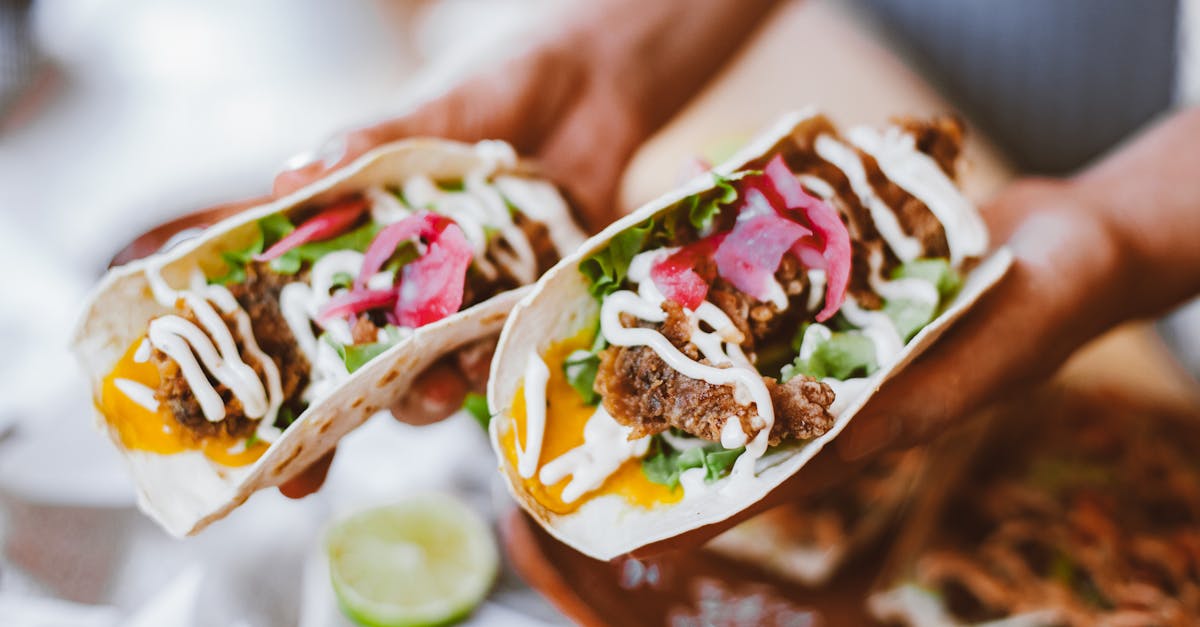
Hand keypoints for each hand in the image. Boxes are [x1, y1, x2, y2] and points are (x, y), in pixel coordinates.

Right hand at [277, 32, 650, 497]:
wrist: (591, 78)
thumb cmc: (491, 91)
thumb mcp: (426, 115)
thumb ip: (367, 147)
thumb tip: (292, 176)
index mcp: (371, 251)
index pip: (314, 330)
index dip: (292, 401)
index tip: (270, 462)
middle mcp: (421, 290)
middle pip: (379, 373)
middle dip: (364, 412)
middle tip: (353, 429)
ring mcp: (483, 302)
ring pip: (448, 370)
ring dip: (440, 389)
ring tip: (444, 382)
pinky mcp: (543, 298)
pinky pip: (523, 342)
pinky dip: (511, 351)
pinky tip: (504, 350)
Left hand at [633, 176, 1132, 553]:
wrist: (1070, 239)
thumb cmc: (1045, 312)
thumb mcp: (985, 362)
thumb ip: (915, 404)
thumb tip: (837, 444)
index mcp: (871, 421)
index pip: (777, 475)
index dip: (710, 507)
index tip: (643, 536)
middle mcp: (841, 381)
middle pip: (743, 413)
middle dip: (675, 426)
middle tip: (599, 437)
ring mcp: (834, 330)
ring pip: (747, 345)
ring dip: (686, 347)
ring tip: (612, 349)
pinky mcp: (837, 279)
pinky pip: (771, 279)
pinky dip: (730, 268)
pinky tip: (680, 249)